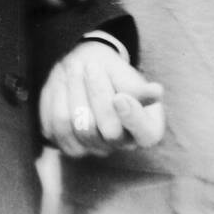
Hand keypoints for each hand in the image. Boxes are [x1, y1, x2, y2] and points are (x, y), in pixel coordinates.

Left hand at [39, 41, 165, 156]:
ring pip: (81, 128)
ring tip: (75, 66)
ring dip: (75, 91)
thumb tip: (156, 93)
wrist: (84, 69)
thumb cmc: (112, 73)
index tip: (119, 97)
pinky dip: (58, 101)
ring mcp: (95, 148)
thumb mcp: (127, 75)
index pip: (146, 134)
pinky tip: (62, 83)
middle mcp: (122, 144)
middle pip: (110, 131)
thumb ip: (137, 88)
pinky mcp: (69, 144)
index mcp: (146, 128)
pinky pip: (57, 129)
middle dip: (98, 93)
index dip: (133, 118)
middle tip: (91, 65)